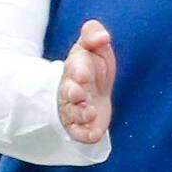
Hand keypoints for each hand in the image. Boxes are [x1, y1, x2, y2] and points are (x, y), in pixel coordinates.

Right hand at [58, 19, 114, 143]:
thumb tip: (103, 35)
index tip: (85, 73)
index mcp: (75, 69)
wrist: (92, 91)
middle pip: (68, 92)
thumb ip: (93, 35)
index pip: (73, 67)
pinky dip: (85, 135)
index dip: (78, 70)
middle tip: (79, 93)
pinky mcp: (80, 126)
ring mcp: (74, 109)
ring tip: (90, 113)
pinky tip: (94, 135)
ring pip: (73, 114)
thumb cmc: (92, 67)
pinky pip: (79, 133)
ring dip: (80, 114)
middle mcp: (71, 90)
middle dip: (73, 93)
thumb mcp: (92, 48)